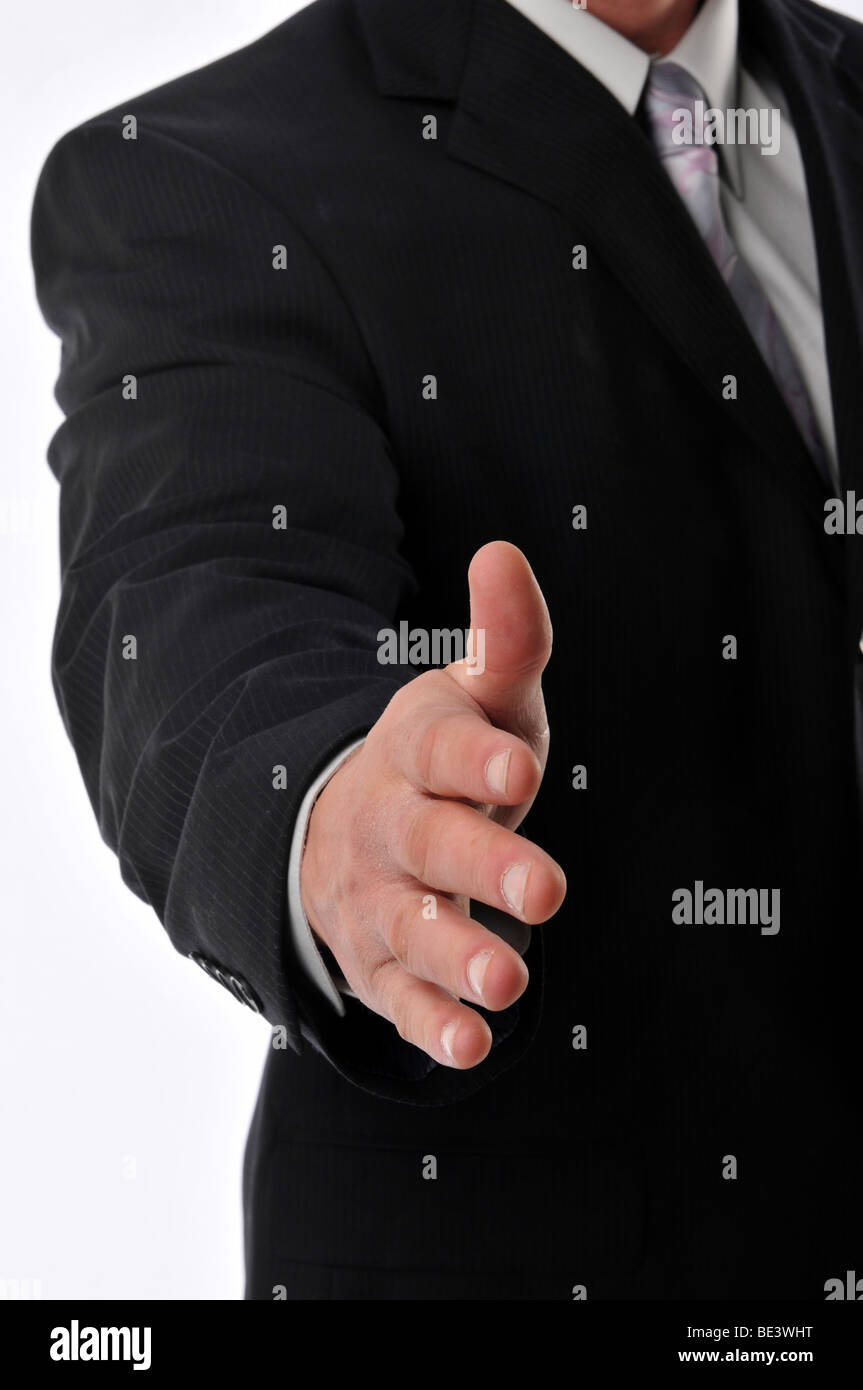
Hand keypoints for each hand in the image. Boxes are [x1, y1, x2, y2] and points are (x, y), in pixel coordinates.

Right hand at [300, 541, 565, 1067]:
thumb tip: (504, 554)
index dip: (475, 759)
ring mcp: (377, 898)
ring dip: (456, 954)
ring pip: (410, 927)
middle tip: (545, 891)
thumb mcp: (475, 698)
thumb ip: (505, 640)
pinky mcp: (380, 964)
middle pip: (429, 843)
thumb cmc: (440, 761)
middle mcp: (388, 824)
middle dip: (483, 864)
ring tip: (508, 979)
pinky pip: (400, 998)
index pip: (438, 749)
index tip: (519, 767)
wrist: (345, 826)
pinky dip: (431, 1024)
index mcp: (415, 751)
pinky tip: (473, 1044)